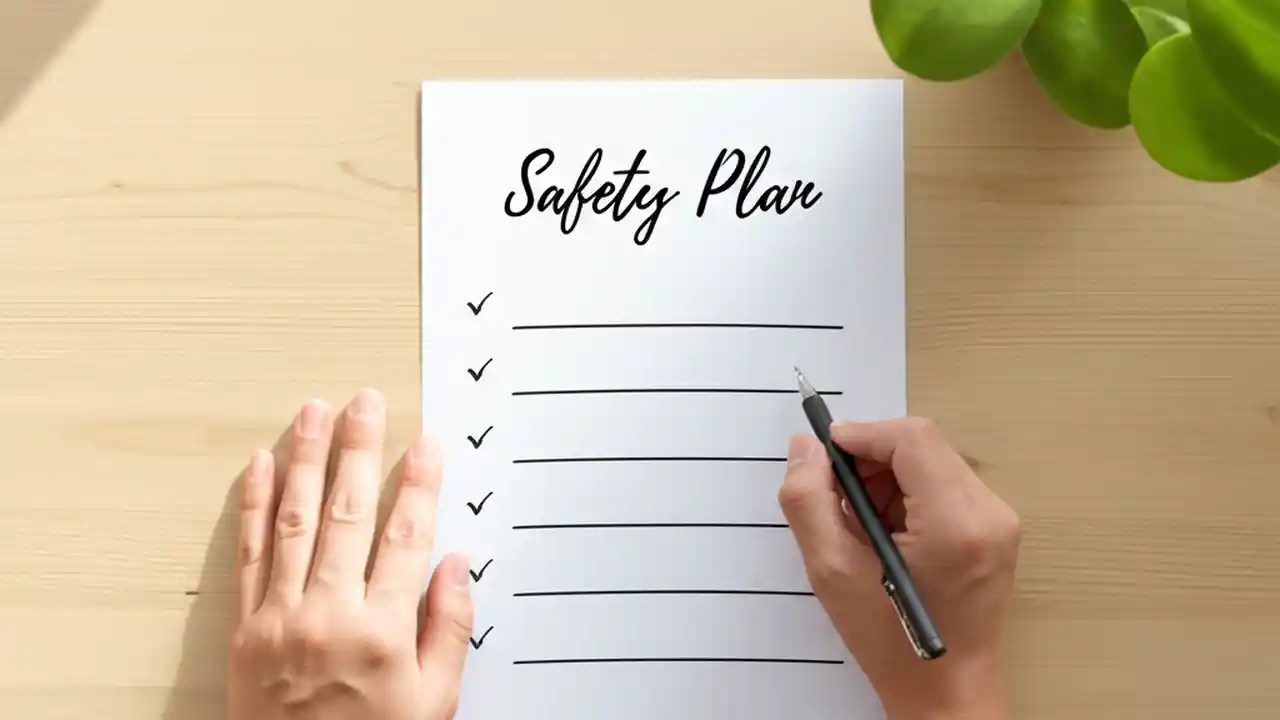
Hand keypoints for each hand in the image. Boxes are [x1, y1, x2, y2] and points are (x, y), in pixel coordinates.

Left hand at [228, 389, 472, 719]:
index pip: (406, 536)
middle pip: (347, 513)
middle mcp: (329, 614)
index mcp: (383, 631)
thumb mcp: (433, 703)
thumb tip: (454, 565)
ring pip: (295, 521)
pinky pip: (248, 555)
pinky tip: (260, 467)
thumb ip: (447, 629)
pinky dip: (254, 507)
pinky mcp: (246, 629)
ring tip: (312, 414)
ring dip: (305, 460)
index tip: (424, 444)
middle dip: (358, 450)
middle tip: (364, 403)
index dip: (418, 483)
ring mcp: (282, 618)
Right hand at [779, 418, 1020, 719]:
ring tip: (859, 523)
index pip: (912, 439)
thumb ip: (809, 500)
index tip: (824, 453)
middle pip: (924, 446)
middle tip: (837, 496)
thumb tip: (806, 449)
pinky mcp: (996, 530)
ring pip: (933, 462)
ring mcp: (999, 522)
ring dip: (889, 478)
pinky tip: (886, 532)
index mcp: (955, 524)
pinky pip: (946, 485)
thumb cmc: (889, 642)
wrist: (945, 692)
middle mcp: (989, 514)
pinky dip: (909, 494)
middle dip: (872, 459)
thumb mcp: (832, 571)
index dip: (862, 434)